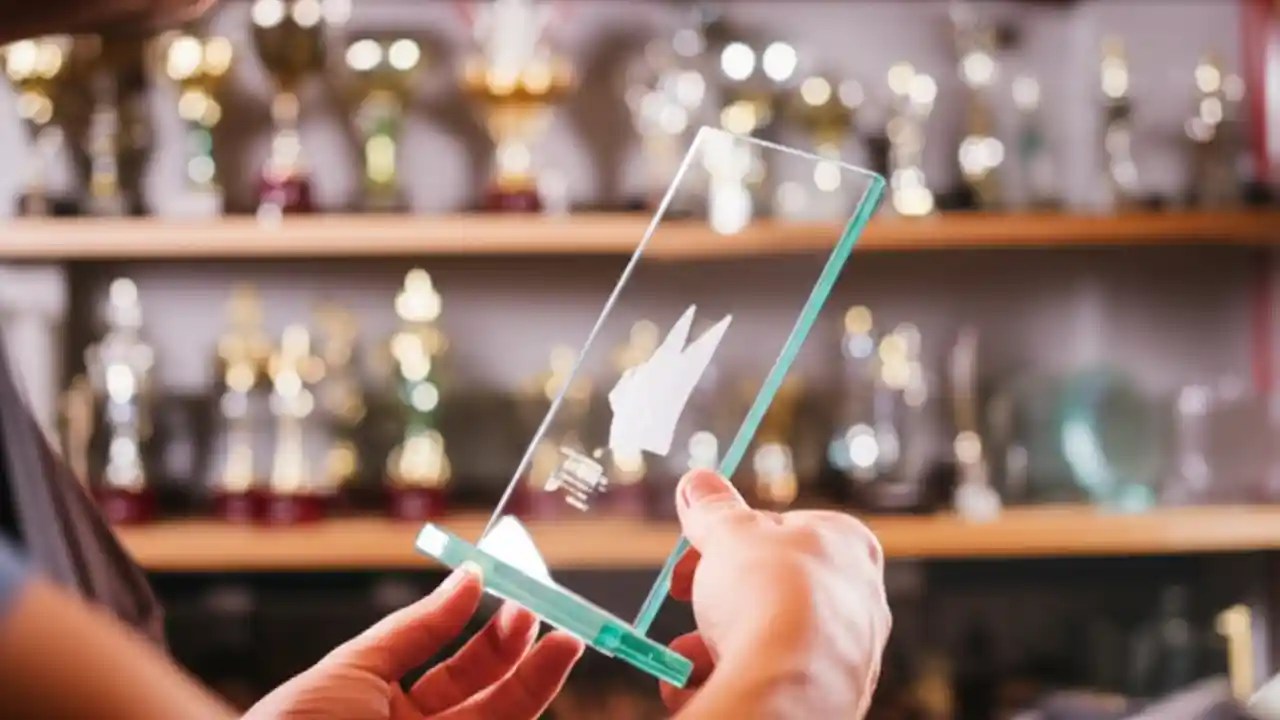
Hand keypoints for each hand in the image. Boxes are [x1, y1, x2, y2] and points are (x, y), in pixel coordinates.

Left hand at [243, 566, 583, 719]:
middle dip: (519, 653)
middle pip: (484, 693)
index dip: (485, 631)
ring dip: (536, 680)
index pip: (450, 666)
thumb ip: (418, 628)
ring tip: (564, 640)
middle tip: (546, 611)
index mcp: (381, 706)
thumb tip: (469, 577)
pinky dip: (529, 706)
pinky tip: (541, 675)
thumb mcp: (353, 670)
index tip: (515, 592)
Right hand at [663, 470, 890, 718]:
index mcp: (848, 545)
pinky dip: (730, 680)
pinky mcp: (830, 699)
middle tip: (684, 594)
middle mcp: (859, 600)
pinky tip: (695, 684)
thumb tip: (697, 483)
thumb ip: (713, 508)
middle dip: (720, 595)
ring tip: (683, 656)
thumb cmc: (769, 594)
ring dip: (716, 644)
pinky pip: (771, 681)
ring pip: (768, 640)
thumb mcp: (728, 532)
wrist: (788, 685)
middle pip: (773, 587)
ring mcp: (848, 655)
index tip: (697, 547)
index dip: (733, 535)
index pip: (787, 526)